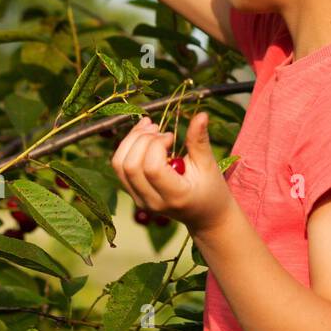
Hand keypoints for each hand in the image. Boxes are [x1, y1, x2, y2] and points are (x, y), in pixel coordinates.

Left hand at [111, 112, 232, 234]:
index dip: (157, 145)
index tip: (171, 136)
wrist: (205, 215)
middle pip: (131, 165)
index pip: (152, 168)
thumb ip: (200, 141)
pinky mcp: (133, 194)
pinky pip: (120, 167)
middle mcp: (152, 201)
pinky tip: (143, 135)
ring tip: (150, 128)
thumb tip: (201, 115)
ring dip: (131, 140)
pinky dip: (127, 147)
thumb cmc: (210, 189)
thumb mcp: (208, 165)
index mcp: (174, 196)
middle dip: (142, 139)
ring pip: (119, 165)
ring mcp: (139, 200)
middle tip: (160, 130)